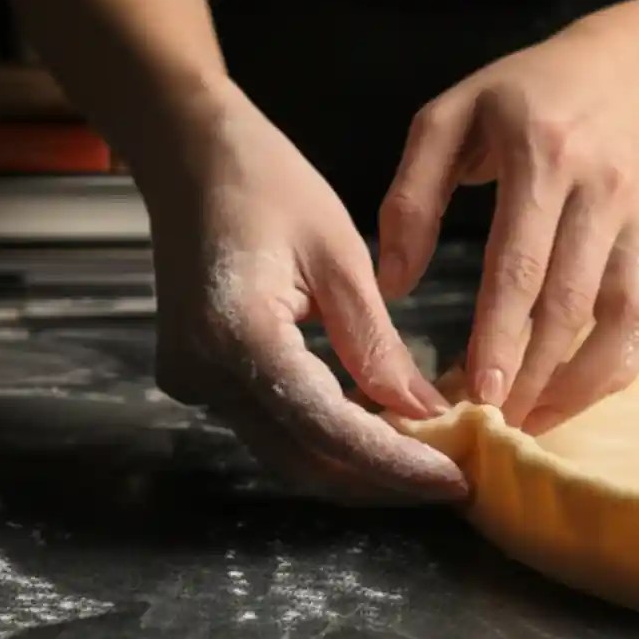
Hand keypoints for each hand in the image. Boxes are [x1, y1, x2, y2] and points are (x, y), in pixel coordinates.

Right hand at [147, 83, 463, 503]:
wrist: (186, 154)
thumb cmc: (267, 182)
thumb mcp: (338, 256)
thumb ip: (376, 344)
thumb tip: (423, 413)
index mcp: (239, 334)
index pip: (326, 428)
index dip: (393, 462)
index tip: (453, 481)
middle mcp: (204, 374)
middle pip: (302, 460)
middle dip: (379, 481)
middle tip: (449, 483)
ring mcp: (193, 382)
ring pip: (285, 453)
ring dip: (354, 464)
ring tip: (424, 461)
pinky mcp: (196, 379)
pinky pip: (269, 425)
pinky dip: (324, 437)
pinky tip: (375, 429)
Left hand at [378, 24, 638, 434]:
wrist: (628, 71)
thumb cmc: (519, 95)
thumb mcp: (449, 117)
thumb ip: (412, 196)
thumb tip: (392, 284)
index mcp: (541, 156)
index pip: (520, 261)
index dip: (500, 332)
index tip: (477, 390)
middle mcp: (597, 193)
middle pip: (570, 302)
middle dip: (531, 372)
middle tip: (492, 424)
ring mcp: (634, 223)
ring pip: (618, 319)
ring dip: (577, 382)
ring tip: (530, 423)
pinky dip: (614, 368)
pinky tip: (572, 399)